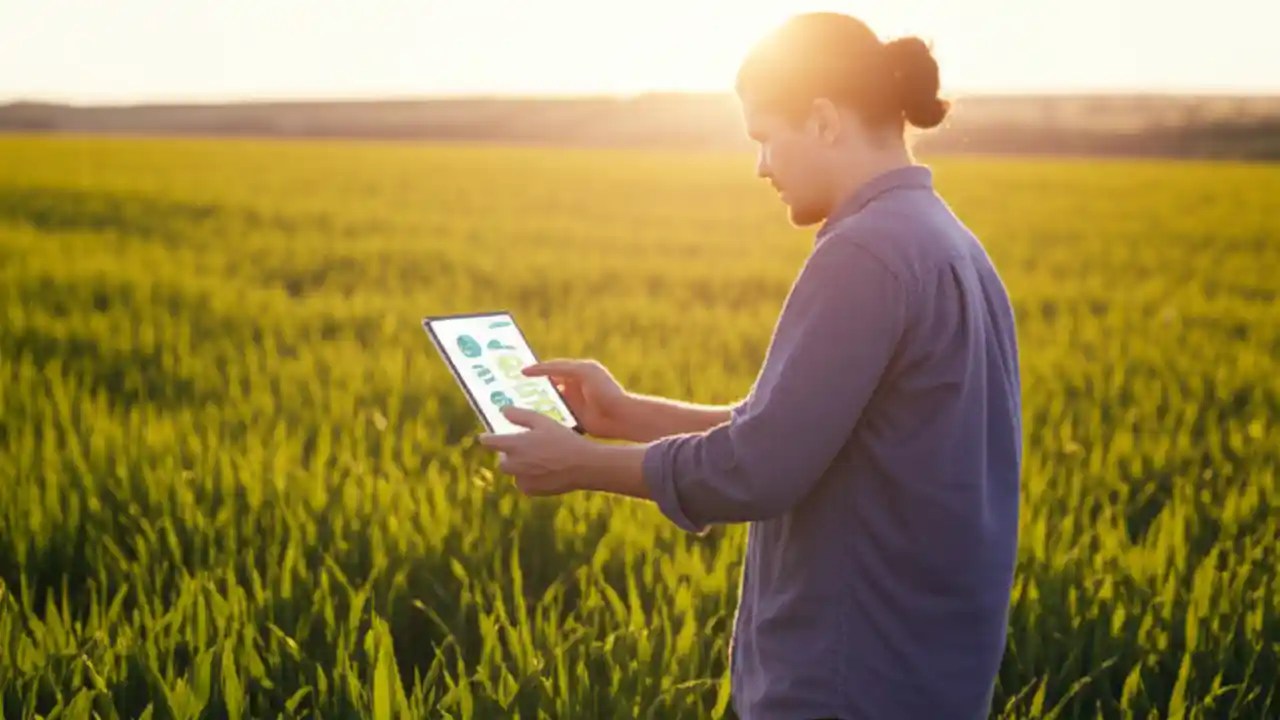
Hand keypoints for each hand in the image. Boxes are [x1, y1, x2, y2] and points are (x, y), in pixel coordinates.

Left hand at [476, 406, 600, 495]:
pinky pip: (524, 483)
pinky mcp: (531, 491)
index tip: (484, 437)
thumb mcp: (544, 422)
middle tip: (521, 448)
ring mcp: (521, 479)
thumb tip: (503, 410)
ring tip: (538, 459)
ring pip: (514, 472)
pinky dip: (529, 478)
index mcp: (515, 444)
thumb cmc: (564, 440)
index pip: (490, 442)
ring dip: (519, 466)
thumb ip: (521, 416)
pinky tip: (545, 471)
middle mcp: (514, 464)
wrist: (583, 466)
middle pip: (501, 460)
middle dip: (507, 454)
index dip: (486, 439)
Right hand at [520, 359, 632, 439]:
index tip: (519, 373)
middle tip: (513, 391)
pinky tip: (531, 421)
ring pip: (549, 403)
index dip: (536, 370)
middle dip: (532, 388)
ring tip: (517, 407)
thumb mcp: (582, 371)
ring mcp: (573, 404)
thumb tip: (531, 369)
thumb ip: (558, 368)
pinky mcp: (574, 419)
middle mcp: (573, 387)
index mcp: (576, 372)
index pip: (551, 368)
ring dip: (536, 405)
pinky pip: (555, 416)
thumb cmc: (604, 389)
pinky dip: (545, 418)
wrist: (619, 416)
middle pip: (547, 386)